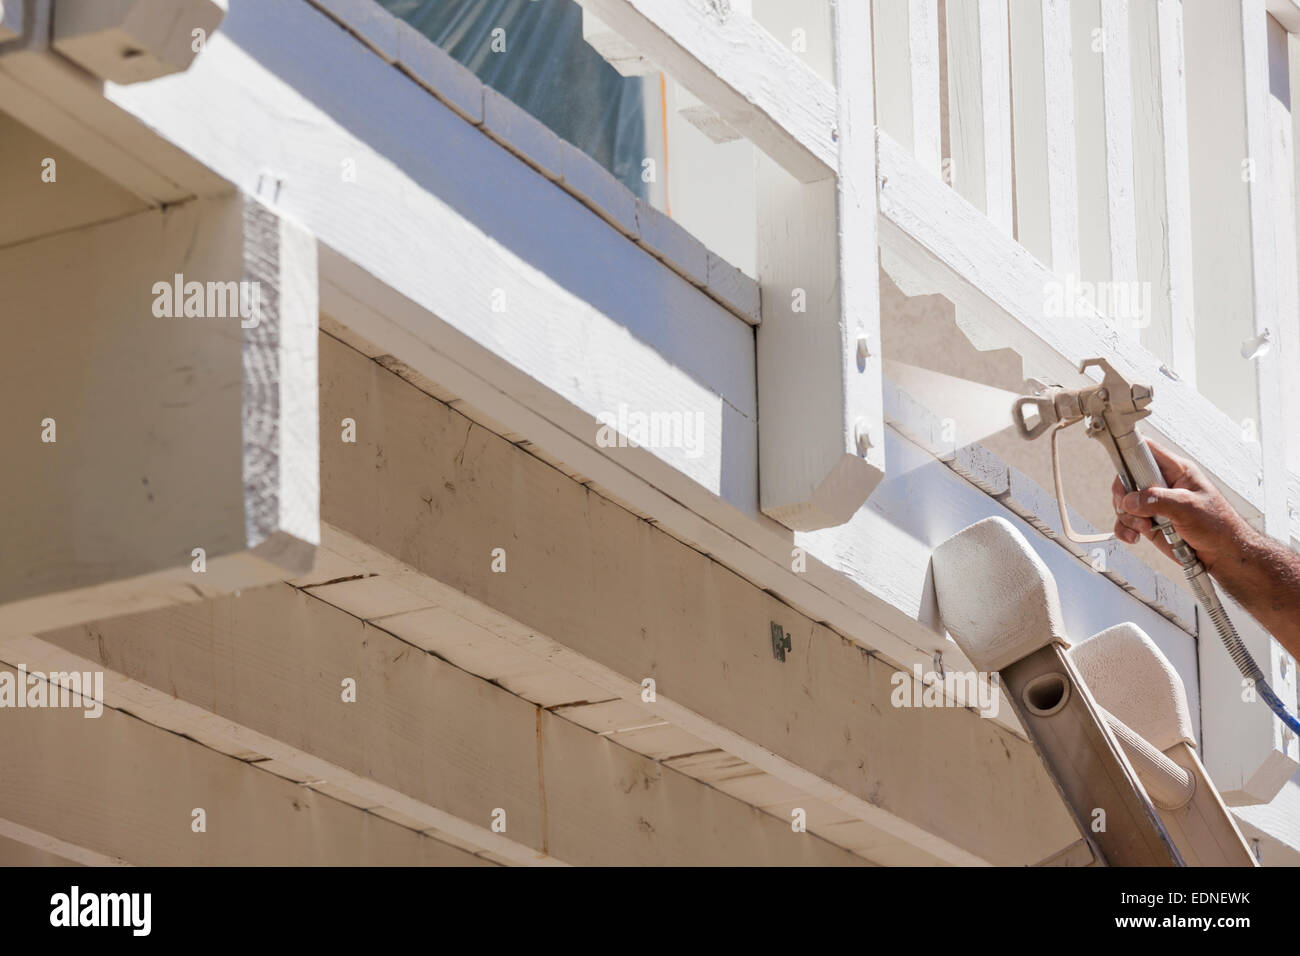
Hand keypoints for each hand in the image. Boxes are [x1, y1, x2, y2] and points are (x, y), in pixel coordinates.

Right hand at [1111, 438, 1252, 573]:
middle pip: (1127, 477)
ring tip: (1145, 527)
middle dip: (1124, 495)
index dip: (1129, 453)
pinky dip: (1125, 529)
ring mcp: (1154, 504)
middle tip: (1132, 508)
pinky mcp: (1149, 521)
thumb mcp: (1189, 508)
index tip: (1121, 468)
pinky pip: (1126, 521)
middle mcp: (1162, 485)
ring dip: (1127, 516)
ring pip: (1124, 502)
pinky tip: (1135, 535)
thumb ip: (1158, 500)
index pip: (1146, 450)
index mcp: (1176, 471)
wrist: (1223, 554)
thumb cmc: (1218, 527)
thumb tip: (1131, 500)